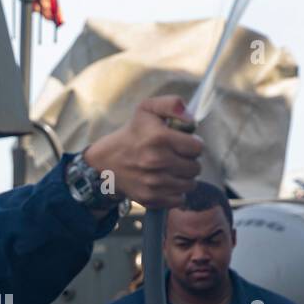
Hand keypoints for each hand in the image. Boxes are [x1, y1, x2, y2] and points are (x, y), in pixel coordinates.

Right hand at [82, 96, 201, 207]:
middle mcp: (157, 161)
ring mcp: (154, 183)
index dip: (192, 145)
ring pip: (190, 185)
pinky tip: (164, 183)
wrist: (106, 162)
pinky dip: (175, 193)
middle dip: (188, 162)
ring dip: (183, 178)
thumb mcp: (147, 109)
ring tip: (170, 170)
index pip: (197, 148)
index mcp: (159, 138)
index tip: (183, 144)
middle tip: (175, 157)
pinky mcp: (150, 198)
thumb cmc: (132, 134)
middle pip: (195, 168)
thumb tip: (191, 119)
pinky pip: (179, 199)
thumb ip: (172, 104)